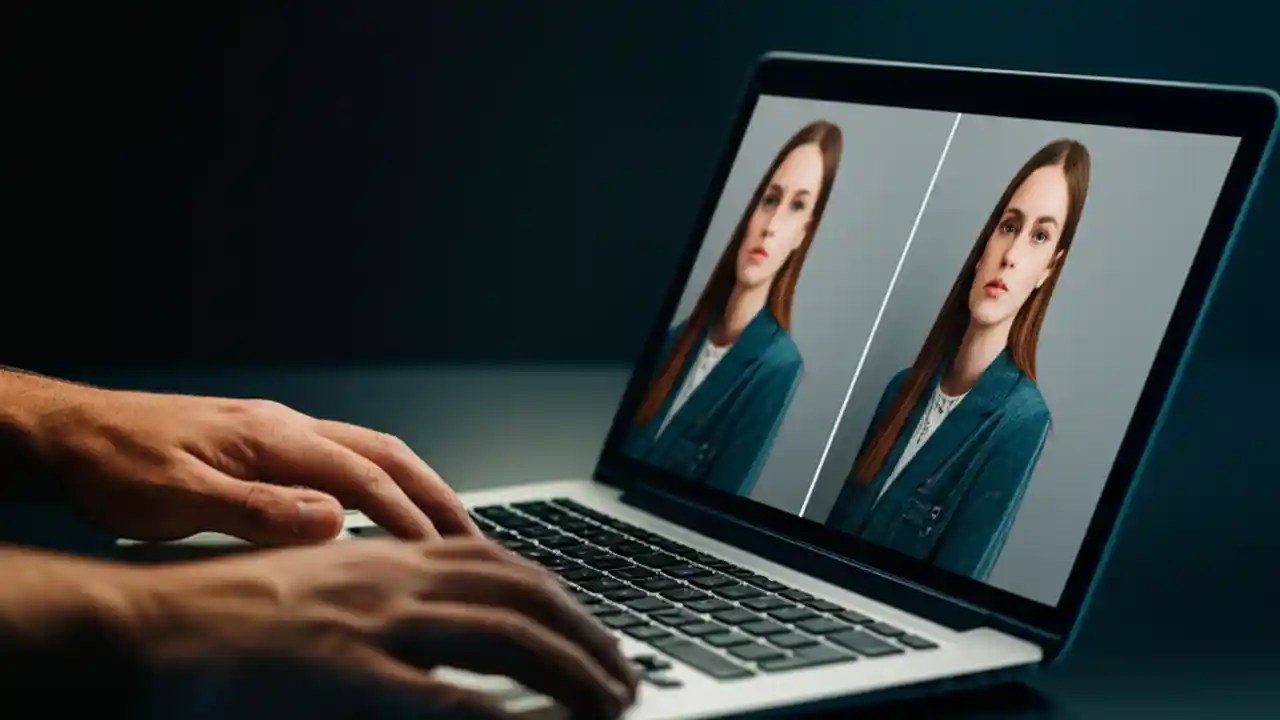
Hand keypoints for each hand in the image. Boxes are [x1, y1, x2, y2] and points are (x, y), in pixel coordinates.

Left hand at [28, 381, 478, 543]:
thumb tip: (333, 521)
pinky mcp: (264, 445)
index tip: (443, 552)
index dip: (409, 515)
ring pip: (369, 452)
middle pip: (385, 454)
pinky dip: (380, 485)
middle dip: (435, 495)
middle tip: (474, 537)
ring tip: (445, 526)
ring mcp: (277, 432)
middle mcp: (286, 427)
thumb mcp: (177, 497)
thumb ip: (258, 510)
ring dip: (414, 487)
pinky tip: (380, 512)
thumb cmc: (114, 464)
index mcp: (273, 437)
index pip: (363, 476)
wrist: (71, 432)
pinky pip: (342, 460)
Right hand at [121, 537, 639, 717]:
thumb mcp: (324, 591)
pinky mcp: (348, 680)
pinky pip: (447, 700)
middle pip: (521, 593)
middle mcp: (393, 580)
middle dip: (586, 634)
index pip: (500, 561)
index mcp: (386, 558)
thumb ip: (392, 605)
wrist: (146, 628)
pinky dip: (501, 716)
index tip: (590, 624)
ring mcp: (374, 628)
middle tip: (622, 672)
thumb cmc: (227, 614)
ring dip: (571, 669)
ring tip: (609, 701)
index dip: (559, 593)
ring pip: (504, 635)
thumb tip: (450, 632)